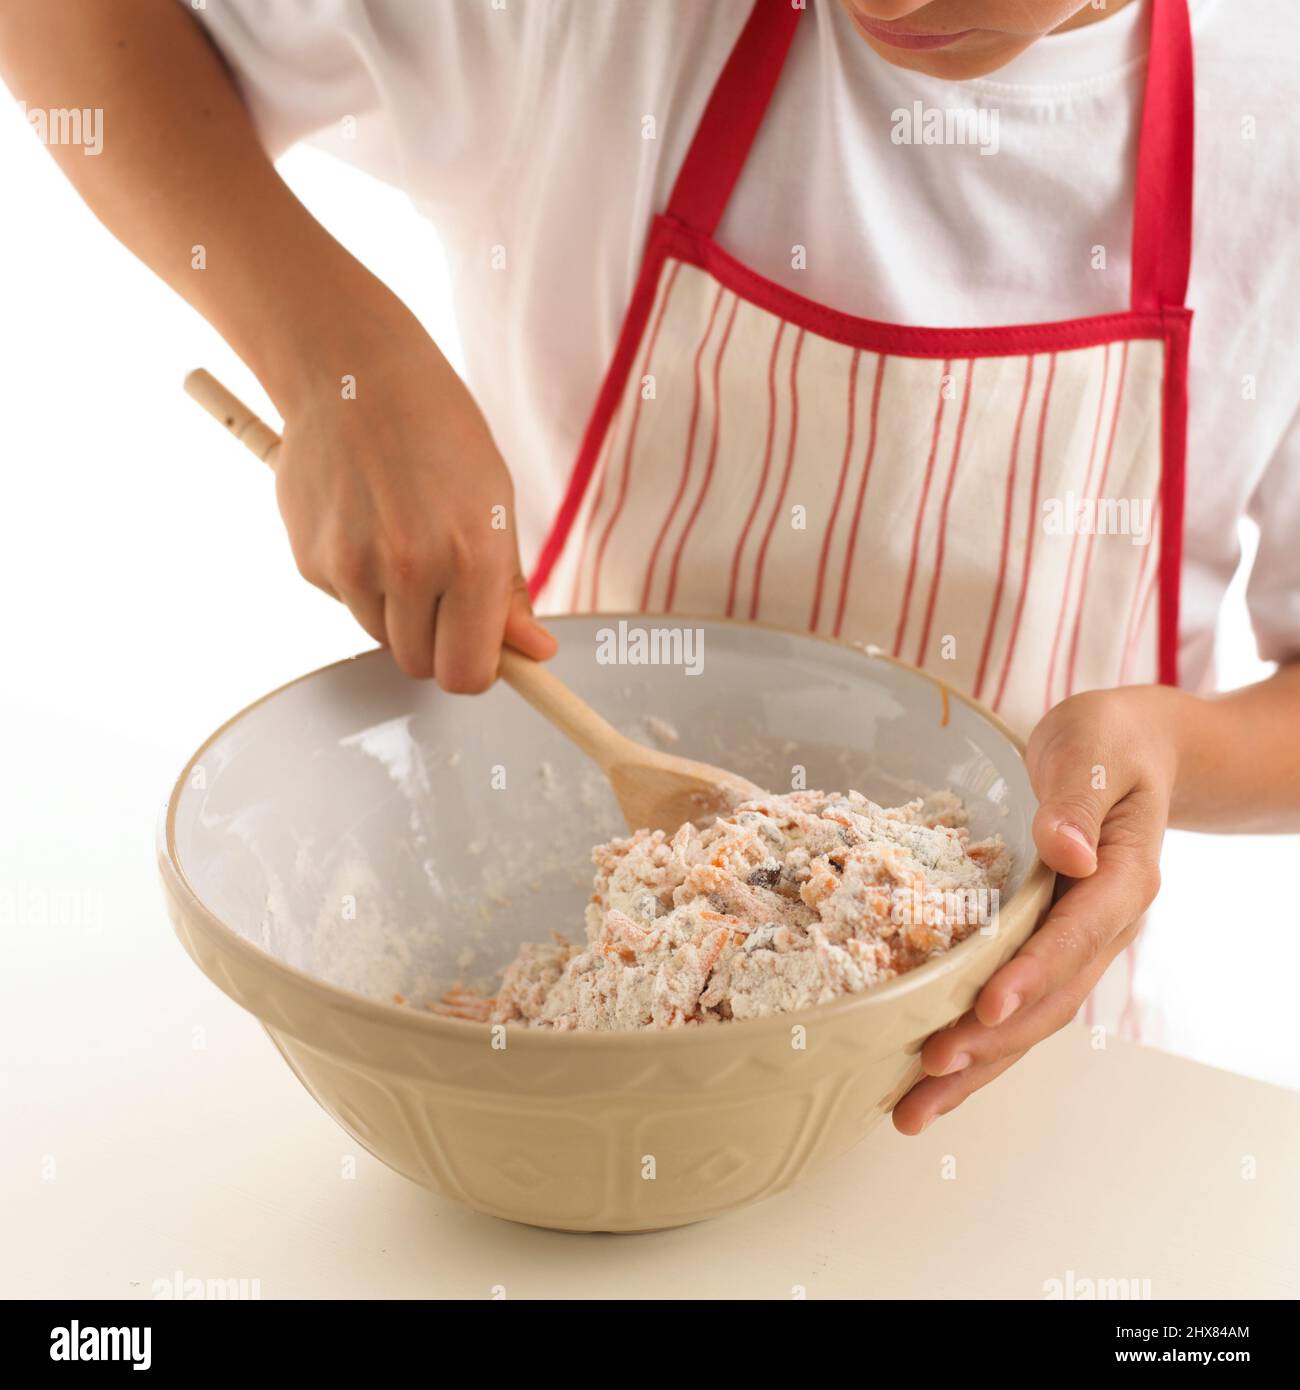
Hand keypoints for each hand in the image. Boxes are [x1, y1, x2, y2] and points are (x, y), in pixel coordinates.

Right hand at [273, 303, 555, 688]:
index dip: (478, 672)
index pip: (468, 674)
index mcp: (473, 555)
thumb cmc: (439, 432)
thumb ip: (510, 590)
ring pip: (382, 637)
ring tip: (403, 539)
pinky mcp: (310, 560)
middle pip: (421, 665)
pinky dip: (360, 581)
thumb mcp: (495, 502)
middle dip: (438, 643)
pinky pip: (347, 602)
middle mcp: (411, 567)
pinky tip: (365, 521)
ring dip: (398, 611)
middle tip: (446, 591)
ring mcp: (352, 567)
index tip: (483, 657)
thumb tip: (534, 653)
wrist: (352, 370)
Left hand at [892, 685, 1180, 1133]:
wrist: (1134, 753)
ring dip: (978, 1067)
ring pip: (1033, 1020)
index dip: (1031, 975)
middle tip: (928, 1078)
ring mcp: (1080, 944)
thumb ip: (1079, 798)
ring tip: (914, 1111)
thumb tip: (1066, 851)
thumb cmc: (1109, 743)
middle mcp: (1105, 925)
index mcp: (1122, 878)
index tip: (986, 1007)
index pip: (1075, 937)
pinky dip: (979, 1044)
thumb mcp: (1095, 750)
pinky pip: (1017, 1004)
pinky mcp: (1050, 947)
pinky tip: (930, 1075)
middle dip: (990, 1045)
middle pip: (1052, 1000)